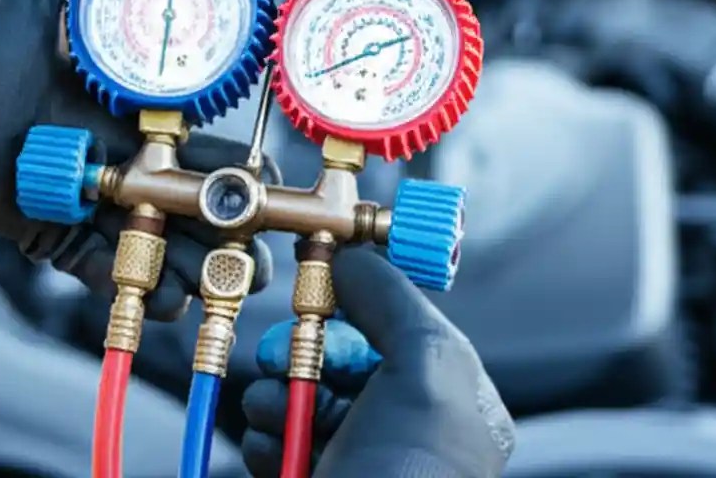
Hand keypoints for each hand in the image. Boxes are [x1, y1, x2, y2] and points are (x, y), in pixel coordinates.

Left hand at [0, 0, 274, 318]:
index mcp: (135, 119)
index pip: (203, 149)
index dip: (239, 170)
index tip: (268, 182)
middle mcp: (124, 164)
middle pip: (194, 203)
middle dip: (236, 227)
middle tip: (268, 245)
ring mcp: (94, 203)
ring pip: (162, 243)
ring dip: (204, 265)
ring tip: (235, 279)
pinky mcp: (57, 233)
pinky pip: (104, 267)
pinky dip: (140, 289)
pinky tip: (174, 300)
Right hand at [241, 247, 514, 476]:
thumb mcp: (426, 367)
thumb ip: (392, 300)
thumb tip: (353, 257)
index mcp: (454, 406)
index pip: (400, 331)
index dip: (358, 309)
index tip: (322, 291)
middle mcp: (408, 436)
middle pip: (344, 361)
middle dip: (306, 352)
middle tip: (283, 355)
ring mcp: (355, 467)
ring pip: (302, 399)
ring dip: (277, 394)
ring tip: (273, 412)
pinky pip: (274, 445)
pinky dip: (261, 439)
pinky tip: (266, 451)